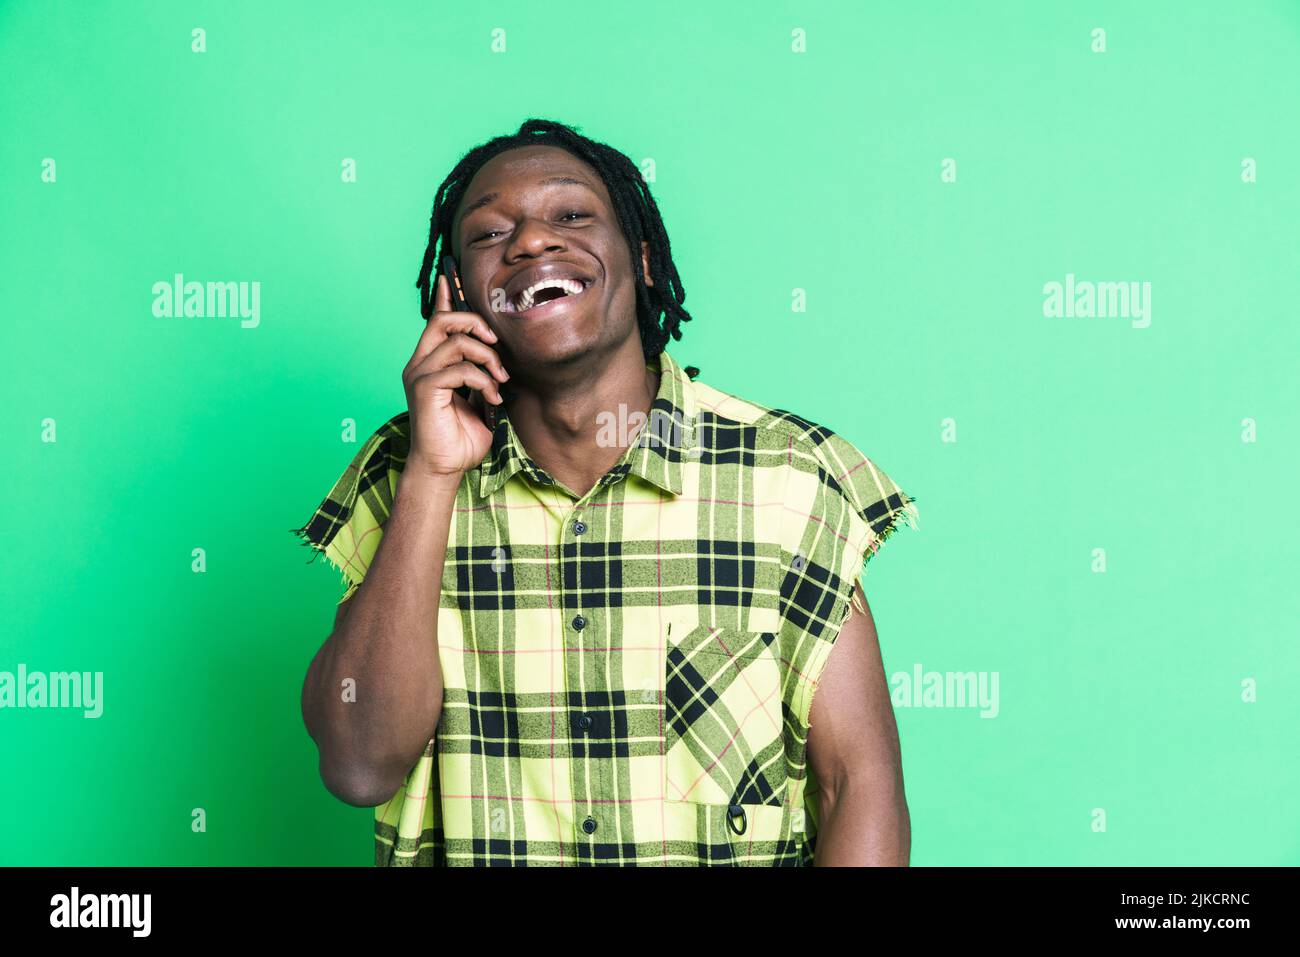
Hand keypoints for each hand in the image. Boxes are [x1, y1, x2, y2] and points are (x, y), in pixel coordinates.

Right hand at [401, 273, 510, 478]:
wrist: (445, 467)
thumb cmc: (461, 437)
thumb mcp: (478, 399)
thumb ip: (481, 374)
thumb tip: (498, 356)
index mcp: (431, 362)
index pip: (436, 321)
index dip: (444, 298)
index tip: (451, 277)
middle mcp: (420, 364)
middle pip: (444, 321)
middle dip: (475, 323)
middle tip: (497, 344)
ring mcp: (419, 375)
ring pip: (456, 342)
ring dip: (487, 358)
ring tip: (500, 381)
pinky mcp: (423, 389)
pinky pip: (459, 369)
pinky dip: (483, 381)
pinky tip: (492, 398)